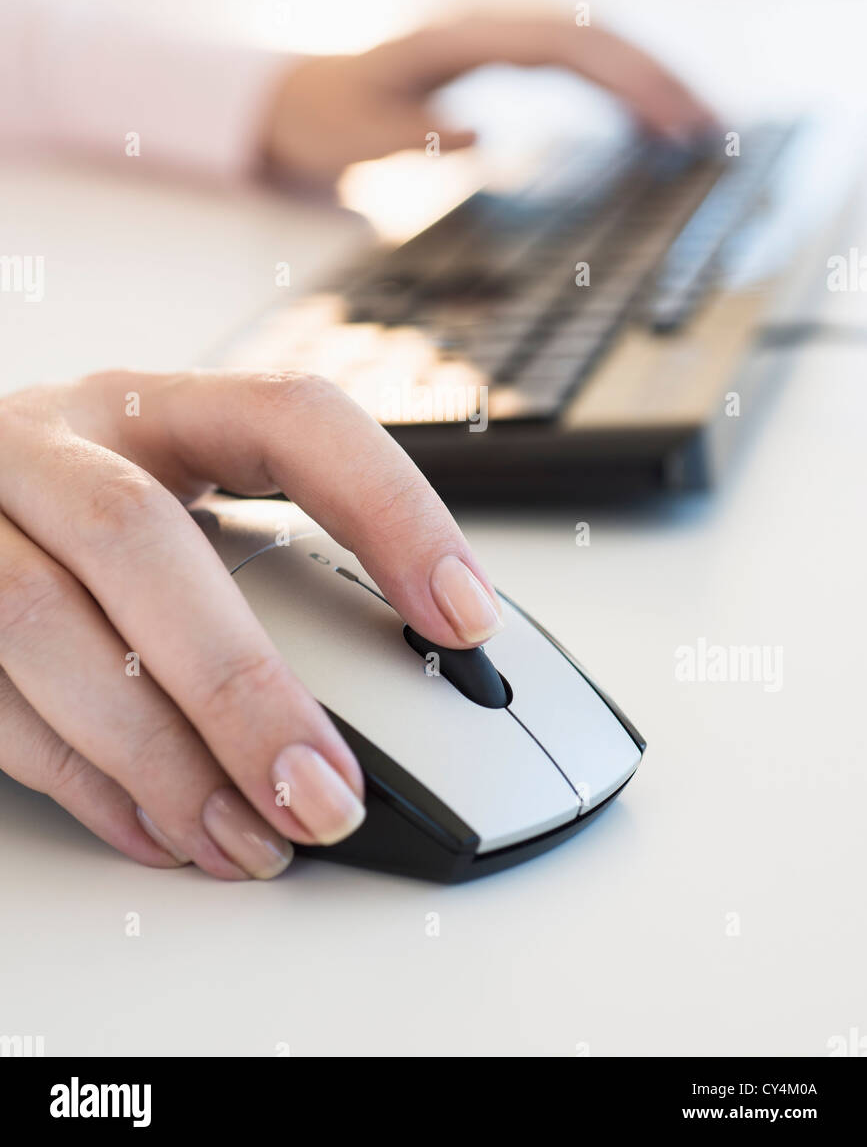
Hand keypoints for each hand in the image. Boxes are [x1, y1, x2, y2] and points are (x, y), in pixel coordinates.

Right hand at [0, 369, 501, 878]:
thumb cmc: (83, 517)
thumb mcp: (177, 503)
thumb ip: (264, 569)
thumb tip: (398, 688)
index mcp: (152, 405)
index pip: (289, 415)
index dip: (389, 507)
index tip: (465, 617)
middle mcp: (51, 442)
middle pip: (139, 536)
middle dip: (239, 682)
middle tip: (325, 792)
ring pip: (40, 623)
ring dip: (155, 754)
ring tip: (246, 839)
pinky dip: (81, 782)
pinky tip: (162, 831)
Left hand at [261, 12, 715, 182]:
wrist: (303, 99)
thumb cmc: (327, 118)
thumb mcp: (353, 136)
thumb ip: (407, 137)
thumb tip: (475, 136)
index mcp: (459, 35)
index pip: (562, 44)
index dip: (622, 78)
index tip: (666, 120)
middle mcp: (488, 23)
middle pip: (593, 34)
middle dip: (654, 78)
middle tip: (705, 130)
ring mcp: (500, 34)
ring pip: (595, 42)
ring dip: (648, 79)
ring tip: (699, 126)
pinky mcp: (505, 56)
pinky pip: (578, 61)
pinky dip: (620, 87)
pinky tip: (651, 121)